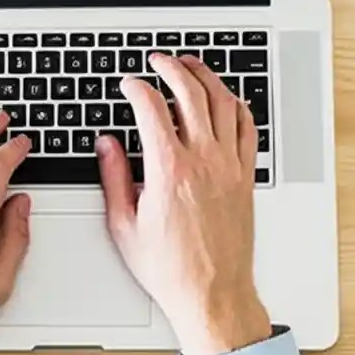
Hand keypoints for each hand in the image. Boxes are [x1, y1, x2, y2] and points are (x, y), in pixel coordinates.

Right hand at [95, 54, 271, 354]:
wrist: (212, 293)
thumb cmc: (170, 267)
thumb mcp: (124, 224)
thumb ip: (114, 177)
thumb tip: (107, 145)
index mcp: (168, 170)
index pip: (151, 108)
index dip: (136, 88)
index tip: (129, 84)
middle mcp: (203, 161)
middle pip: (190, 94)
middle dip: (171, 68)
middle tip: (158, 61)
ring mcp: (229, 166)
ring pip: (222, 103)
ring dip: (205, 77)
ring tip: (190, 66)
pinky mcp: (245, 177)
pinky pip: (247, 128)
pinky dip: (236, 105)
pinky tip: (226, 98)